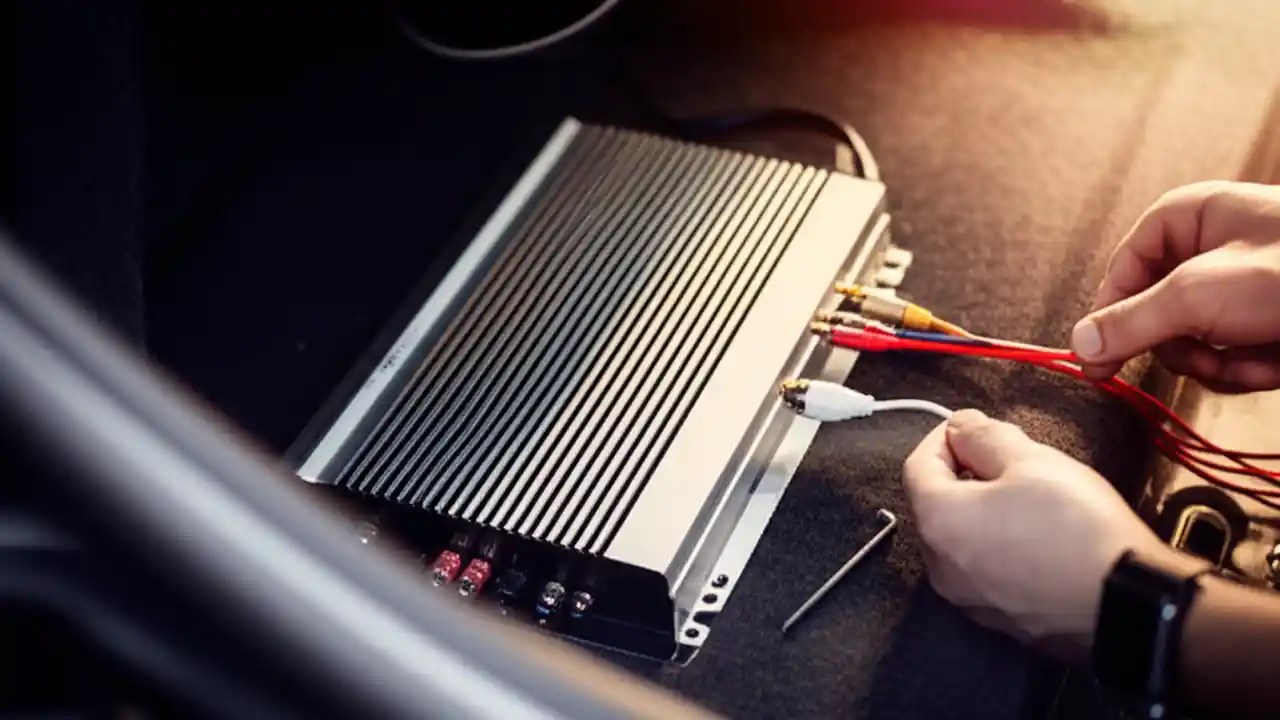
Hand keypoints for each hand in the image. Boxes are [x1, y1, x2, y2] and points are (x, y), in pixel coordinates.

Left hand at [901, 409, 1165, 658]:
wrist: (1131, 604)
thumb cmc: (1076, 525)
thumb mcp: (1031, 460)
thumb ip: (984, 437)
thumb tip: (960, 426)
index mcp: (937, 524)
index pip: (918, 467)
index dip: (943, 438)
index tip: (972, 426)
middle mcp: (941, 568)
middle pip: (937, 506)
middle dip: (964, 473)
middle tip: (1007, 457)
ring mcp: (970, 602)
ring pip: (962, 542)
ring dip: (982, 511)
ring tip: (1028, 496)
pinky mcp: (1003, 622)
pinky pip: (988, 573)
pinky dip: (1001, 547)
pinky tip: (1040, 538)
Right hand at [1071, 181, 1279, 390]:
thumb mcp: (1197, 295)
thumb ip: (1130, 321)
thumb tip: (1079, 344)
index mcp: (1185, 218)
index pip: (1121, 271)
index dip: (1109, 316)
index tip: (1097, 363)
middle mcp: (1207, 250)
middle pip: (1153, 314)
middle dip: (1181, 346)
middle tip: (1205, 354)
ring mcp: (1239, 289)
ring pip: (1191, 343)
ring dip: (1218, 363)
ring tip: (1255, 356)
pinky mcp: (1265, 323)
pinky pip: (1228, 357)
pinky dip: (1248, 369)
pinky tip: (1276, 362)